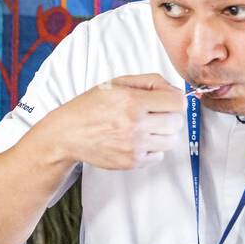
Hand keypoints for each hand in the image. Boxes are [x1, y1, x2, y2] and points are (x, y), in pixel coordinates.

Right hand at [42, 73, 183, 169]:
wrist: (67, 134)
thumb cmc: (90, 107)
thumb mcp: (116, 83)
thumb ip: (149, 81)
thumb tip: (175, 90)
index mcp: (132, 101)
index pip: (177, 101)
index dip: (175, 99)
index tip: (168, 101)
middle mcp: (134, 125)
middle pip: (177, 122)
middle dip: (170, 116)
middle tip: (156, 114)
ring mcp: (134, 146)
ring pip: (171, 140)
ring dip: (164, 133)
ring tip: (147, 128)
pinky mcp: (131, 161)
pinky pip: (159, 156)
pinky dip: (153, 148)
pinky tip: (138, 140)